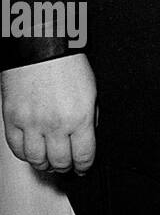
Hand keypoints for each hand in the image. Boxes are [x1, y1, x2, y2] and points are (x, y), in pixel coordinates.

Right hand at [1, 53, 96, 173]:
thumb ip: (90, 117)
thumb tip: (89, 135)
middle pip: (60, 162)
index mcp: (80, 117)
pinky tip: (32, 152)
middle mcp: (56, 124)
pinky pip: (17, 148)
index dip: (85, 166)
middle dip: (66, 168)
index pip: (84, 155)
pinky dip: (25, 155)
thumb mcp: (92, 90)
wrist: (40, 47)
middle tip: (67, 166)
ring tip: (50, 162)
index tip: (84, 167)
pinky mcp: (12, 120)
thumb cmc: (67, 63)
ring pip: (37, 160)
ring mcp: (32, 124)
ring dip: (45, 165)